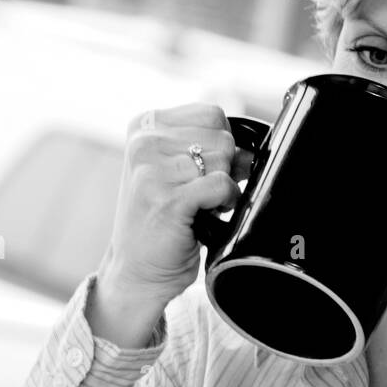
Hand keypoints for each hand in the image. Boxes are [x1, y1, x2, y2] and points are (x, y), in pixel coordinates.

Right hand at [89, 104, 251, 347]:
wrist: (136, 273)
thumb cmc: (160, 223)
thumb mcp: (175, 172)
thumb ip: (206, 149)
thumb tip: (250, 146)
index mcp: (145, 126)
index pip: (211, 114)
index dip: (223, 144)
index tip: (207, 171)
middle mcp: (144, 143)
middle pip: (222, 135)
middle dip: (225, 167)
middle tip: (204, 194)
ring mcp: (153, 170)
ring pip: (224, 159)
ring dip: (224, 187)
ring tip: (201, 206)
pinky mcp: (168, 200)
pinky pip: (221, 185)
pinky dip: (225, 202)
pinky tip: (208, 216)